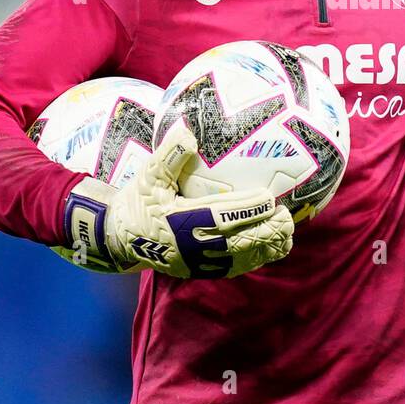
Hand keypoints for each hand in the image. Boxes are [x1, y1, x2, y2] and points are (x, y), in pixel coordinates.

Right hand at [61, 122, 293, 277]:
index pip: (220, 215)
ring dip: (264, 248)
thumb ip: (167, 155)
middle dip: (264, 231)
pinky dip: (253, 260)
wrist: (117, 238)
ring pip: (238, 258)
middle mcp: (189, 246)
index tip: (269, 198)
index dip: (247, 209)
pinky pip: (231, 268)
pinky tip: (270, 250)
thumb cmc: (136, 201)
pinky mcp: (198, 271)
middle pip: (236, 241)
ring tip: (287, 236)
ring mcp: (195, 263)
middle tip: (287, 218)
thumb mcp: (147, 175)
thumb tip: (187, 132)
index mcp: (178, 220)